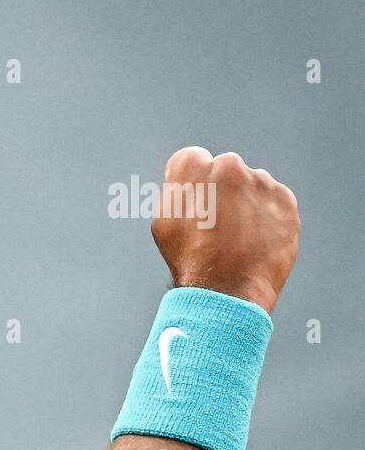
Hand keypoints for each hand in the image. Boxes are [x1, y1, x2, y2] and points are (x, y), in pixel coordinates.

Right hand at [151, 146, 300, 313]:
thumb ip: (177, 191)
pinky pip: (273, 201)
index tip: (192, 204)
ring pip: (251, 185)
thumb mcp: (164, 222)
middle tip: (215, 223)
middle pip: (224, 170)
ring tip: (236, 237)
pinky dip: (265, 216)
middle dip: (220, 190)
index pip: (191, 159)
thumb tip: (190, 184)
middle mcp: (229, 165)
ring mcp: (261, 182)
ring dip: (244, 202)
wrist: (226, 290)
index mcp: (194, 166)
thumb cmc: (188, 258)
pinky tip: (253, 240)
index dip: (189, 183)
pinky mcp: (285, 200)